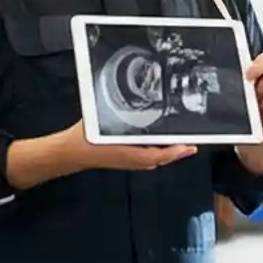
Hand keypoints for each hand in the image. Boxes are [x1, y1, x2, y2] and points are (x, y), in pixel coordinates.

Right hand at [5, 120, 195, 189]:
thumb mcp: (102, 121)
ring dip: (168, 150)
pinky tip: (159, 138)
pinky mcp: (126, 159)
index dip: (177, 151)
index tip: (191, 145)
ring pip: (156, 157)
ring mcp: (130, 161)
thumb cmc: (86, 137)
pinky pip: (148, 156)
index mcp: (132, 154)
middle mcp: (134, 160)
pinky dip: (158, 149)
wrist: (70, 152)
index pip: (161, 155)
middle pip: (163, 157)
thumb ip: (118, 112)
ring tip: (181, 138)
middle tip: (193, 139)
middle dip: (177, 150)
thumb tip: (129, 101)